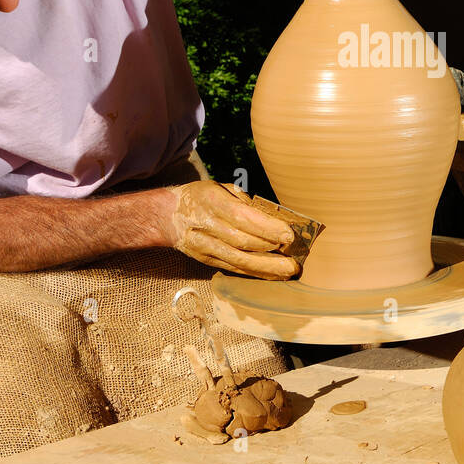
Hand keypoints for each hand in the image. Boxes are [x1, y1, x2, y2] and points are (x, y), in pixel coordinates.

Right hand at [159, 181, 298, 279]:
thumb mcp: (222, 188)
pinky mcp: (206, 260)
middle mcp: (206, 225)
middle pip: (242, 241)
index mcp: (211, 201)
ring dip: (267, 267)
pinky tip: (273, 275)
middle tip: (296, 255)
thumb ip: (245, 202)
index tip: (289, 234)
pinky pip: (233, 268)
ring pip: (238, 260)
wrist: (167, 216)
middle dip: (271, 249)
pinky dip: (255, 273)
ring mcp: (204, 246)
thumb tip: (275, 217)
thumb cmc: (202, 198)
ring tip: (289, 270)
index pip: (242, 217)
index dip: (267, 227)